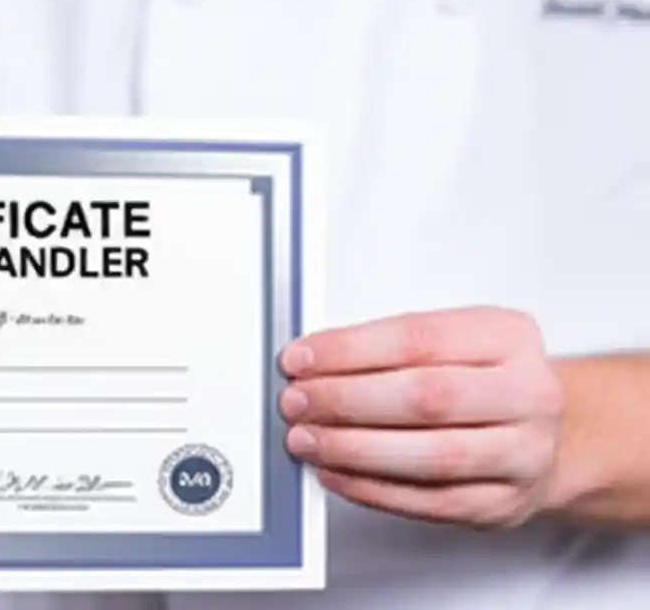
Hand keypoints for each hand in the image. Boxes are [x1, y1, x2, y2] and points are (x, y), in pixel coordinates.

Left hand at [280, 307, 563, 528]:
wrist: (543, 435)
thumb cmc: (483, 382)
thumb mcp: (452, 342)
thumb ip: (387, 348)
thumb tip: (312, 361)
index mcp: (508, 338)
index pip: (419, 338)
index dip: (350, 350)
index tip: (302, 358)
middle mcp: (527, 395)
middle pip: (426, 397)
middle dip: (346, 400)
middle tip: (297, 400)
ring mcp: (522, 455)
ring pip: (430, 456)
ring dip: (353, 448)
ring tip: (307, 439)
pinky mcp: (503, 504)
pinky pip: (430, 502)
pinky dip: (372, 488)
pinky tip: (336, 473)